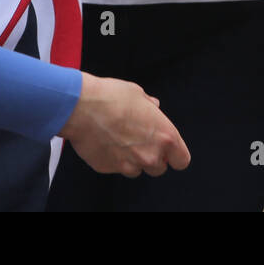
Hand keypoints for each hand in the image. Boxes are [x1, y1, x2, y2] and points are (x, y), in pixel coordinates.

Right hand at [59, 73, 190, 177]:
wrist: (81, 107)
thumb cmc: (112, 97)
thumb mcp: (138, 94)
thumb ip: (150, 106)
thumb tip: (154, 107)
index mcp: (165, 136)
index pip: (181, 160)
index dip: (175, 155)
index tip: (168, 150)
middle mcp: (150, 155)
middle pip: (159, 168)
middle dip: (152, 157)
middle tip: (140, 140)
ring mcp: (129, 165)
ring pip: (137, 170)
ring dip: (133, 160)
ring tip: (120, 139)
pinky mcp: (109, 169)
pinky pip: (117, 168)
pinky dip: (114, 159)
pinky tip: (106, 141)